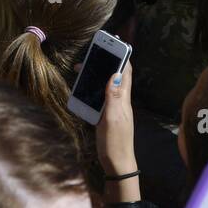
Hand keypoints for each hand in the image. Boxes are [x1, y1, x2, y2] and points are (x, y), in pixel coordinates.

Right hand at [96, 61, 137, 200]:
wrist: (117, 165)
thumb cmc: (115, 143)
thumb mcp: (112, 119)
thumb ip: (112, 97)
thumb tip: (114, 74)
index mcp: (123, 99)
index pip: (125, 72)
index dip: (121, 56)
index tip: (114, 42)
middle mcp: (121, 102)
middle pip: (115, 76)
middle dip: (107, 62)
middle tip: (94, 51)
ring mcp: (115, 109)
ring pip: (106, 86)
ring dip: (97, 75)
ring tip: (83, 67)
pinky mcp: (108, 117)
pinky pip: (101, 98)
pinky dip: (93, 89)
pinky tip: (84, 89)